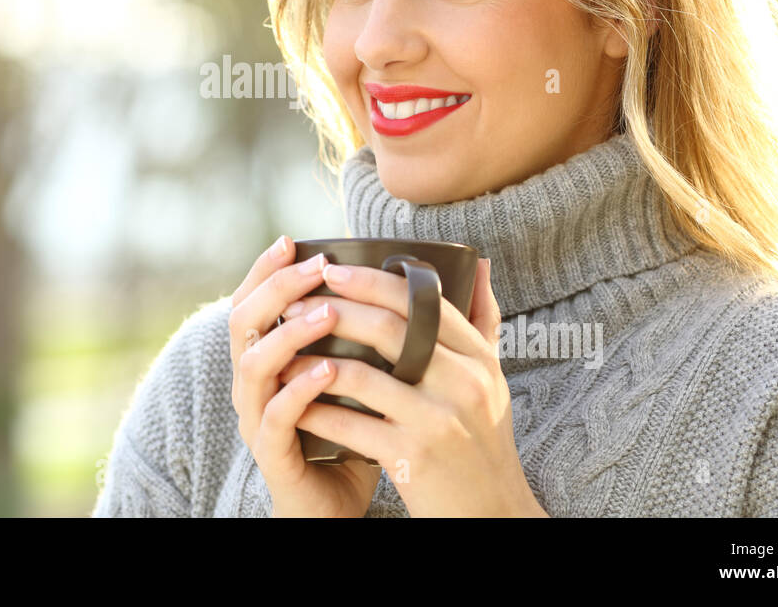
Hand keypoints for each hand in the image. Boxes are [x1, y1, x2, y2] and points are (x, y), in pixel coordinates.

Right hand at [228, 236, 381, 516]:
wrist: (339, 507)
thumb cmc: (354, 435)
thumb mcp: (364, 376)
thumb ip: (375, 333)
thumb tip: (422, 280)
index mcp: (271, 358)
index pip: (253, 300)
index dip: (266, 270)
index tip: (291, 241)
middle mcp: (254, 383)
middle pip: (242, 322)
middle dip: (276, 289)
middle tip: (314, 269)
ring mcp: (258, 418)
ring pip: (253, 365)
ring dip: (289, 335)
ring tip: (325, 314)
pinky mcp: (272, 454)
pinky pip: (274, 418)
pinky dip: (299, 391)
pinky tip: (327, 372)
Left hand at [277, 257, 547, 516]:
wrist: (494, 513)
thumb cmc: (484, 441)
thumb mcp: (493, 379)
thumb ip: (482, 321)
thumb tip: (481, 264)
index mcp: (478, 359)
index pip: (422, 302)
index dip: (372, 281)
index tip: (332, 270)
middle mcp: (463, 383)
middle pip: (389, 328)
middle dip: (334, 310)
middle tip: (295, 301)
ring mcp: (437, 420)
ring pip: (362, 374)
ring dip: (312, 359)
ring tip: (283, 349)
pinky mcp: (412, 457)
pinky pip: (351, 424)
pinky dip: (316, 410)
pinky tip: (291, 401)